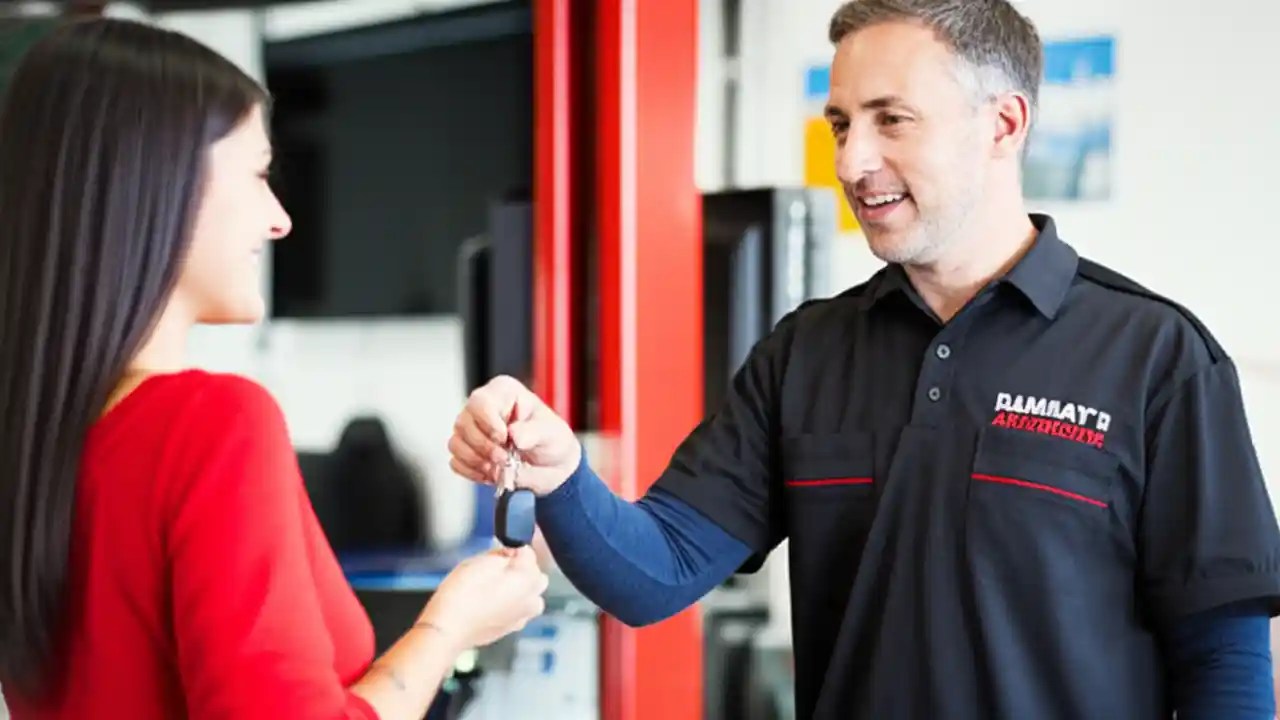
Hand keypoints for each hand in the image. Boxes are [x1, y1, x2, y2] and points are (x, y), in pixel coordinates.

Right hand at [416, 547, 548, 650]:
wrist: (448, 628)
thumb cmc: (462, 595)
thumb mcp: (482, 560)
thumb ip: (504, 554)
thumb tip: (511, 555)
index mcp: (531, 580)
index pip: (528, 553)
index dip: (509, 551)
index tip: (495, 556)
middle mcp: (532, 600)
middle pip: (531, 574)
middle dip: (515, 569)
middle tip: (490, 570)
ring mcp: (522, 617)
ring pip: (524, 593)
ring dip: (512, 587)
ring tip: (486, 588)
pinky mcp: (509, 628)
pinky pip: (514, 609)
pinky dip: (504, 603)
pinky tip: (485, 602)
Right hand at [448, 374, 580, 495]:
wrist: (552, 467)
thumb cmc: (551, 440)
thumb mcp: (551, 432)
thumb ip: (534, 431)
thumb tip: (515, 434)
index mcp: (503, 392)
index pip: (480, 401)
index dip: (488, 422)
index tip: (504, 437)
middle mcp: (483, 408)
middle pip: (464, 423)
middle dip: (484, 446)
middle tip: (505, 458)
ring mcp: (472, 430)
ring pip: (456, 443)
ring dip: (478, 460)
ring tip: (501, 467)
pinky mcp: (468, 452)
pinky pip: (457, 462)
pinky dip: (473, 472)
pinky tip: (492, 473)